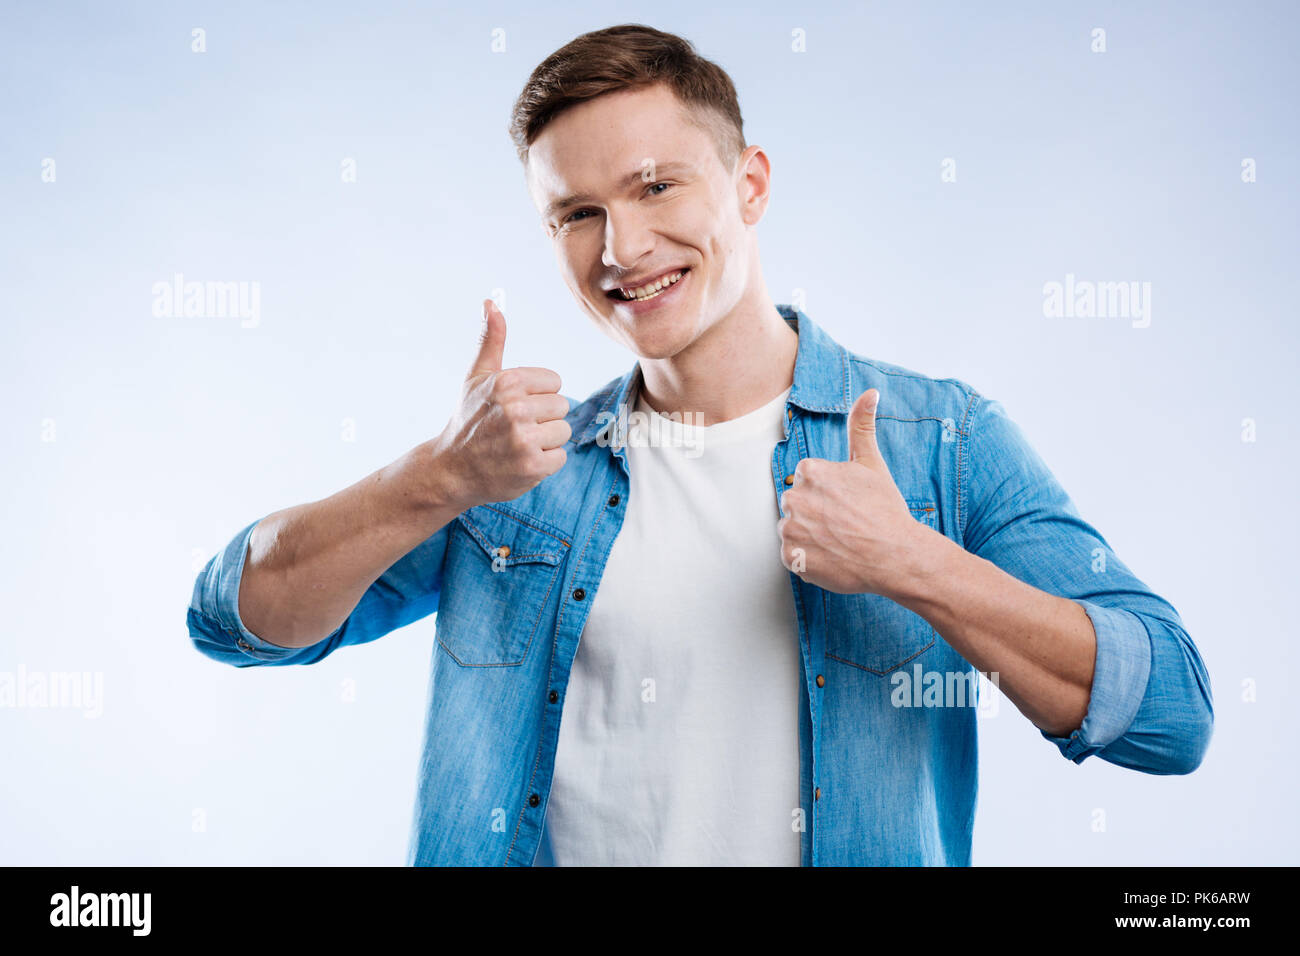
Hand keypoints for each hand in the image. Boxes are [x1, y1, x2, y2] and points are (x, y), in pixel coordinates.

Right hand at [427, 299, 570, 509]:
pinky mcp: (533, 466)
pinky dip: (545, 463)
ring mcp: (524, 439)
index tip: (515, 407)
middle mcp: (516, 408)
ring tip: (518, 445)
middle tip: (515, 429)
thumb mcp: (477, 377)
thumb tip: (492, 301)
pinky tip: (521, 462)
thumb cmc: (468, 421)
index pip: (555, 382)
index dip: (538, 396)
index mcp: (507, 382)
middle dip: (543, 419)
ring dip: (546, 442)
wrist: (451, 471)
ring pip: (563, 432)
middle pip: (562, 406)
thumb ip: (492, 340)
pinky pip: (561, 457)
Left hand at [776, 389, 927, 596]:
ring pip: (794, 530)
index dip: (828, 494)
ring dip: (811, 536)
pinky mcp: (792, 558)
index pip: (807, 481)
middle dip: (816, 513)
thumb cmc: (885, 509)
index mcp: (809, 471)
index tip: (846, 503)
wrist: (895, 555)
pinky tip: (832, 557)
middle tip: (845, 524)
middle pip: (797, 504)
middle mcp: (794, 498)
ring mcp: (791, 530)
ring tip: (840, 541)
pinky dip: (809, 559)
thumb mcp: (872, 463)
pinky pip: (793, 556)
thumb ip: (862, 426)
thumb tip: (870, 393)